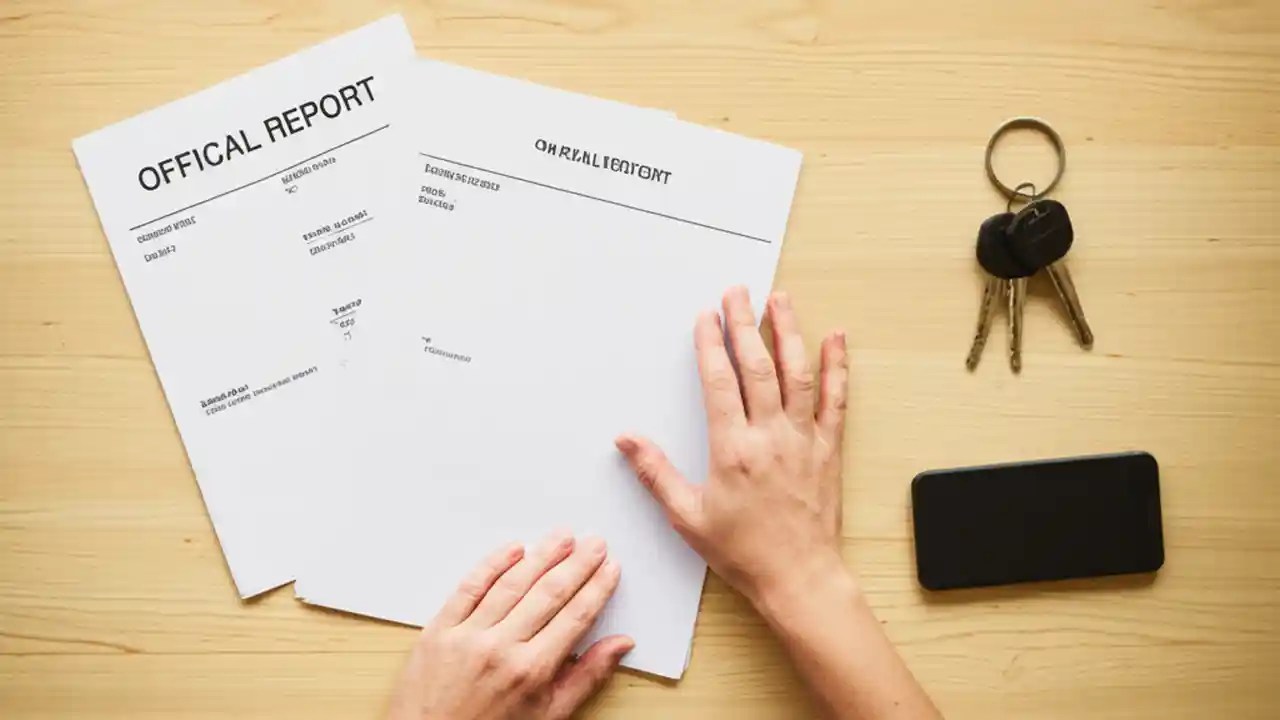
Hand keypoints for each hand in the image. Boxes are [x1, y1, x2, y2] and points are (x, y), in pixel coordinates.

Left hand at [388, 533, 631, 719]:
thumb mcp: (548, 716)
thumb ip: (586, 677)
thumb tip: (620, 645)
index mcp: (531, 671)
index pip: (575, 617)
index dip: (596, 588)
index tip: (610, 568)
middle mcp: (500, 649)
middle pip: (549, 593)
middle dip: (577, 564)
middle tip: (595, 543)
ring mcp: (467, 636)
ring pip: (512, 584)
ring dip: (542, 555)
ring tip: (562, 537)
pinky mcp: (439, 630)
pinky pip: (469, 588)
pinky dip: (492, 564)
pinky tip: (513, 549)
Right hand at [616, 287, 848, 607]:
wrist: (799, 578)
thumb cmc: (744, 551)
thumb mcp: (687, 516)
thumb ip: (656, 472)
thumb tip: (626, 440)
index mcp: (733, 449)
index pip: (720, 382)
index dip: (710, 344)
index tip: (705, 317)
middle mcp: (770, 437)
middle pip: (756, 366)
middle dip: (744, 324)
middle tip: (737, 291)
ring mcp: (804, 439)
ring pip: (796, 373)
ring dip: (788, 331)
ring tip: (780, 299)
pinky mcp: (829, 449)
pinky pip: (835, 399)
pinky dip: (836, 366)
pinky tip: (835, 338)